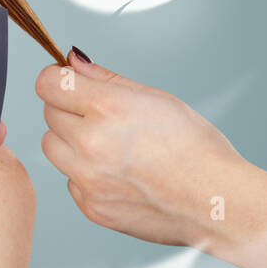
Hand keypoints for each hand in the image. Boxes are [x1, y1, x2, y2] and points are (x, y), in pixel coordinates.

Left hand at [36, 50, 256, 251]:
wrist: (217, 203)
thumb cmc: (198, 151)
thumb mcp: (157, 99)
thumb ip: (106, 79)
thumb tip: (73, 62)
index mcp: (107, 109)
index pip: (49, 84)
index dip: (56, 79)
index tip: (64, 82)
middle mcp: (91, 144)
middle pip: (50, 114)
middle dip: (69, 111)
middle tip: (102, 119)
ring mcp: (88, 179)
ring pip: (52, 147)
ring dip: (71, 143)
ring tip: (109, 147)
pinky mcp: (91, 206)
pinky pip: (70, 181)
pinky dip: (85, 176)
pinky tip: (118, 174)